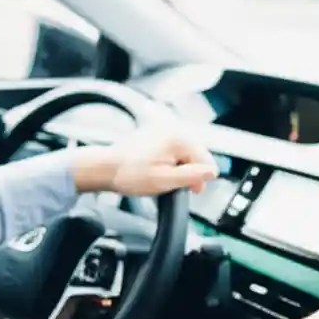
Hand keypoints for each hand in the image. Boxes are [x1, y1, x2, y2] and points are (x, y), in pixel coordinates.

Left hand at [72, 128, 218, 195]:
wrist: (105, 168)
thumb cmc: (130, 174)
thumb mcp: (165, 180)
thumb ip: (192, 176)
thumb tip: (213, 172)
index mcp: (178, 138)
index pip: (205, 160)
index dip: (200, 178)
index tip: (191, 190)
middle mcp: (172, 129)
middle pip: (196, 155)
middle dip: (189, 172)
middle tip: (174, 186)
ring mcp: (163, 130)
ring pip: (184, 154)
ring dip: (178, 168)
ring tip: (161, 177)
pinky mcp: (155, 135)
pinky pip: (172, 151)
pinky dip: (169, 162)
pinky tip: (157, 170)